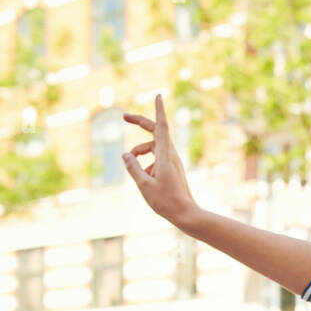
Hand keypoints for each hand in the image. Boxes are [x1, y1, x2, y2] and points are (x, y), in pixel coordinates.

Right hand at [123, 94, 199, 228]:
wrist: (186, 214)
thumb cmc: (166, 201)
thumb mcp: (143, 185)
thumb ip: (133, 168)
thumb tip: (125, 155)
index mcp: (165, 155)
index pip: (161, 127)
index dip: (158, 110)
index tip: (158, 95)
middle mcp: (170, 155)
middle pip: (155, 132)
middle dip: (140, 123)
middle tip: (124, 117)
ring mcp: (172, 161)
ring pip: (152, 148)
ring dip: (139, 152)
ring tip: (132, 167)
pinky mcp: (172, 169)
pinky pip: (156, 159)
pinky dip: (146, 164)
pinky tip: (145, 180)